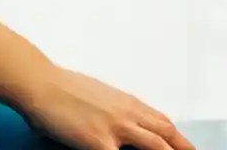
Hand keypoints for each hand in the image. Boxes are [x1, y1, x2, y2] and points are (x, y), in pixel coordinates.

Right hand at [20, 66, 194, 149]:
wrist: (42, 84)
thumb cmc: (62, 88)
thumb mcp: (97, 96)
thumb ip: (112, 110)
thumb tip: (116, 121)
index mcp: (127, 103)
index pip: (161, 121)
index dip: (176, 136)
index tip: (184, 145)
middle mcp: (127, 113)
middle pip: (165, 132)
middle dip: (182, 146)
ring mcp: (115, 128)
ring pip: (155, 145)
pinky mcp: (99, 141)